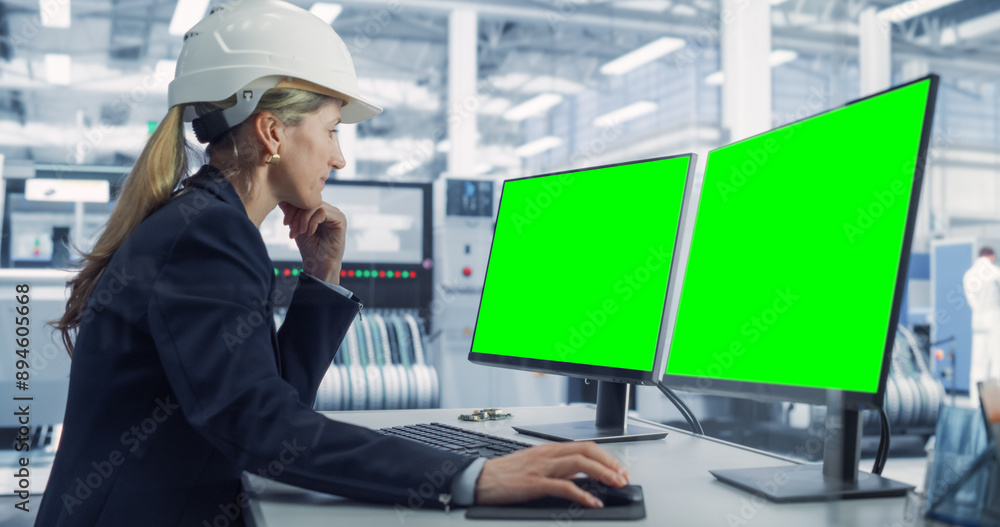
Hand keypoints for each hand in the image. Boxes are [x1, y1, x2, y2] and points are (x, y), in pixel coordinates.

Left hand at [278, 201, 346, 283]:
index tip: (286, 224)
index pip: (304, 200)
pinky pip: (322, 212)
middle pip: (309, 201)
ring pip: (315, 205)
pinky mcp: (340, 220)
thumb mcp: (296, 227)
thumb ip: (291, 213)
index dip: (292, 209)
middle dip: (296, 215)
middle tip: (291, 229)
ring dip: (303, 219)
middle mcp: (329, 210)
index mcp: (319, 210)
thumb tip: (281, 199)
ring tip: (300, 232)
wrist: (319, 265)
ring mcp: (336, 214)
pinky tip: (309, 233)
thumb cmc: (309, 249)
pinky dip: (312, 222)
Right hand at [474, 442, 629, 507]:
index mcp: (549, 449)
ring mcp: (542, 468)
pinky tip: (591, 502)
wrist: (480, 479)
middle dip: (609, 463)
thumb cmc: (505, 474)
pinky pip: (563, 487)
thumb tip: (579, 476)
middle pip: (586, 451)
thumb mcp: (534, 465)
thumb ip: (556, 468)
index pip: (584, 447)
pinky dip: (581, 494)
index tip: (618, 469)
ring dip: (601, 474)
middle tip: (623, 477)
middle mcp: (548, 454)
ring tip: (615, 484)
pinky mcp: (534, 483)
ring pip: (579, 464)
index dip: (605, 456)